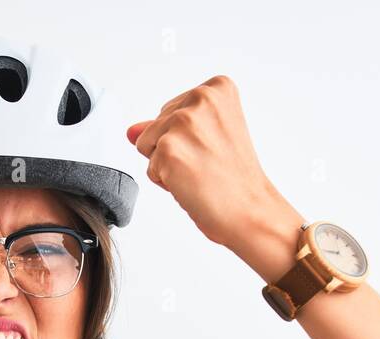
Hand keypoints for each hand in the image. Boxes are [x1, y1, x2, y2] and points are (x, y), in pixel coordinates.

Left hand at [127, 75, 299, 269]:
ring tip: (199, 172)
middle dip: (174, 149)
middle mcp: (200, 98)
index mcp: (217, 87)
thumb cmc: (235, 178)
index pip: (172, 110)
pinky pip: (149, 167)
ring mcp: (184, 122)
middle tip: (207, 163)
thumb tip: (130, 130)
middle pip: (156, 125)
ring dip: (167, 165)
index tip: (214, 148)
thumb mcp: (206, 138)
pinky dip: (166, 182)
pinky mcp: (169, 149)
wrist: (249, 209)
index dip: (187, 137)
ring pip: (147, 145)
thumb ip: (166, 126)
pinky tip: (192, 183)